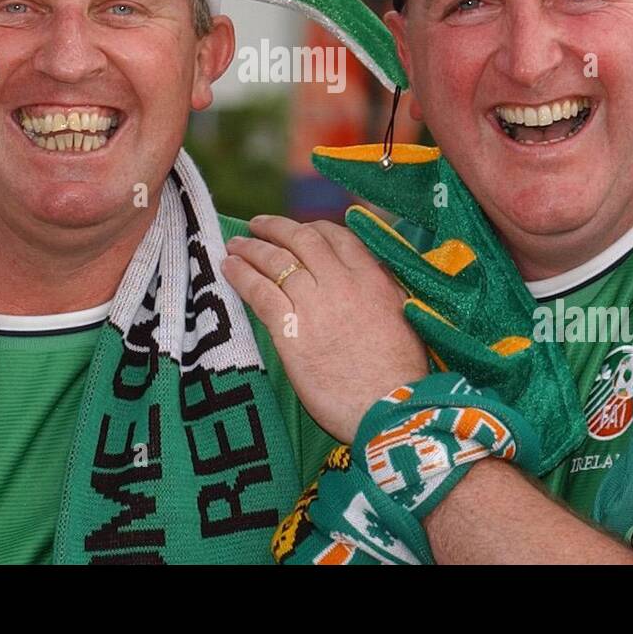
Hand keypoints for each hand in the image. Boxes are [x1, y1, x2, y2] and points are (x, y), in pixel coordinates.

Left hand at [222, 214, 428, 442]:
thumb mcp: (404, 319)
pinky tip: (228, 268)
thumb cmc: (402, 375)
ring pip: (276, 261)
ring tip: (235, 244)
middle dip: (276, 228)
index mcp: (372, 278)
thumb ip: (383, 292)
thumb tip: (371, 278)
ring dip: (252, 248)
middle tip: (257, 225)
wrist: (390, 407)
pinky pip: (259, 291)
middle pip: (302, 240)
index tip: (298, 229)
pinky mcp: (290, 330)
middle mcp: (342, 282)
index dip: (312, 228)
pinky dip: (241, 275)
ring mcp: (314, 303)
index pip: (337, 237)